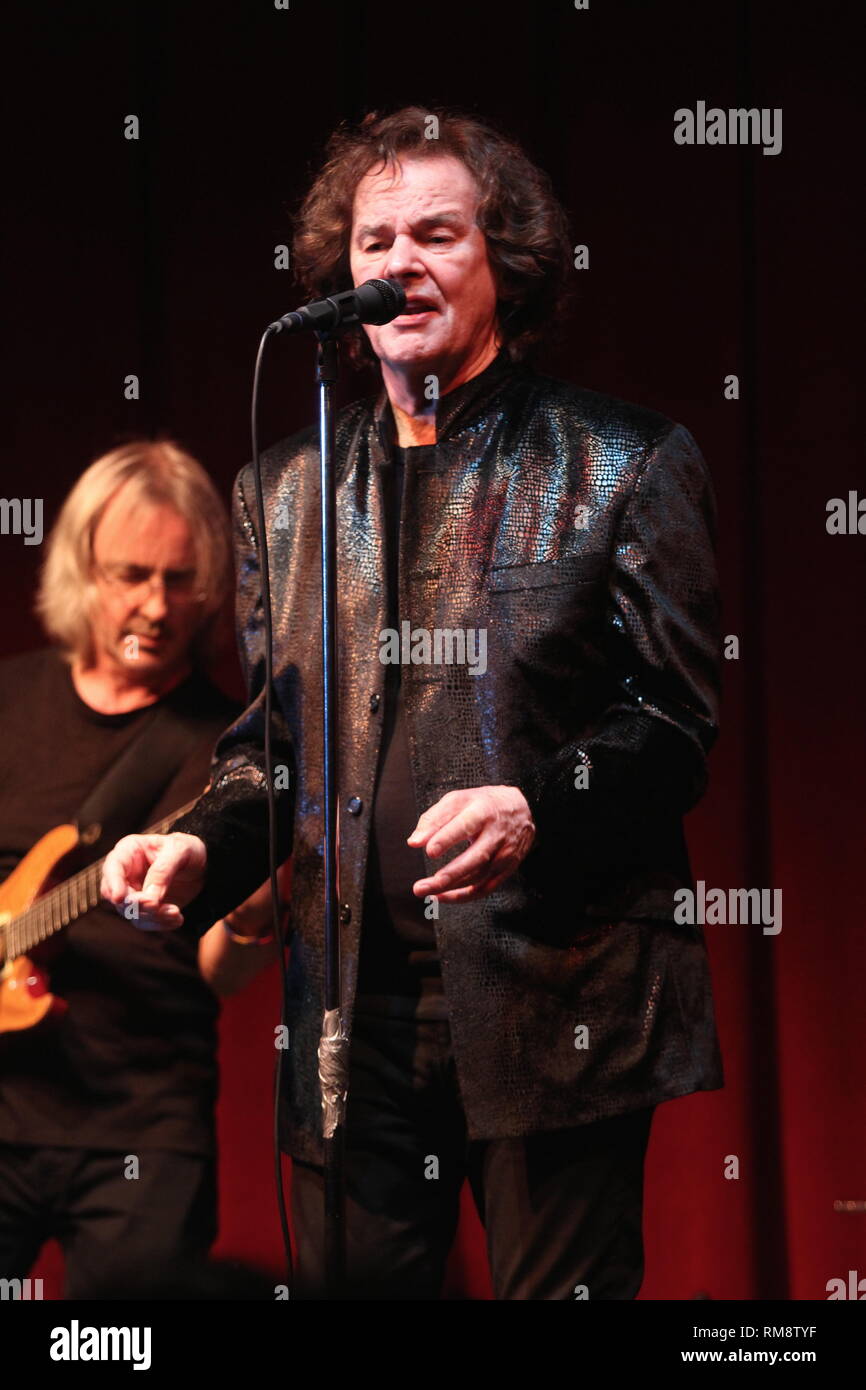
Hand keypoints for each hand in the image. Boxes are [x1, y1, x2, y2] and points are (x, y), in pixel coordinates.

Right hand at [100, 832, 207, 928]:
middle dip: (136, 905)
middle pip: (118, 896)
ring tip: (175, 913)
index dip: (113, 884)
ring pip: (131, 913)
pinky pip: (144, 922)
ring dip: (153, 917)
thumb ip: (163, 871)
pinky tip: (177, 919)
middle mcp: (125, 874)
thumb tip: (149, 899)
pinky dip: (160, 923)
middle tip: (156, 906)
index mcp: (128, 851)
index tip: (119, 898)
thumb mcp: (180, 850)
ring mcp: (133, 893)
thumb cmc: (188, 849)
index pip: (112, 869)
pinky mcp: (144, 908)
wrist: (203, 864)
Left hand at [408, 785, 535, 903]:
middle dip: (447, 876)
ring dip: (450, 889)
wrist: (522, 810)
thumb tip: (414, 842)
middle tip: (420, 887)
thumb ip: (434, 819)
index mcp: (483, 811)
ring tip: (425, 892)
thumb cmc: (483, 804)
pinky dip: (463, 896)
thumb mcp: (458, 800)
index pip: (465, 826)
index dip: (447, 839)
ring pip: (478, 877)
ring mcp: (505, 854)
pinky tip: (442, 897)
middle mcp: (497, 834)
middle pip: (474, 859)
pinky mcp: (507, 869)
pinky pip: (484, 888)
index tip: (429, 851)